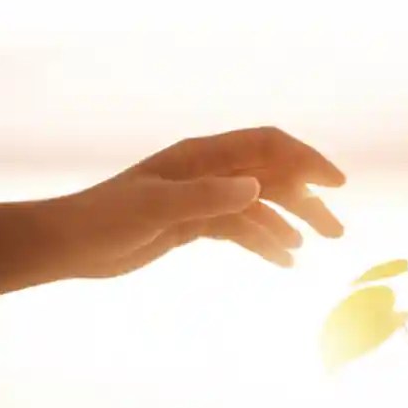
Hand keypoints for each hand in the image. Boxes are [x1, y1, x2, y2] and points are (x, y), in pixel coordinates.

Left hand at [42, 126, 346, 278]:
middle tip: (337, 232)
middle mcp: (207, 171)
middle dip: (307, 200)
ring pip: (258, 205)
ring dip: (288, 224)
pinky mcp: (193, 223)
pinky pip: (239, 228)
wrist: (70, 243)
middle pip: (271, 177)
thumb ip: (206, 197)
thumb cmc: (106, 220)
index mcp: (201, 156)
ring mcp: (202, 197)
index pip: (268, 146)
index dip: (306, 160)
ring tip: (313, 249)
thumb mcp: (155, 208)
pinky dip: (262, 241)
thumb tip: (256, 188)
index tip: (336, 184)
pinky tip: (283, 261)